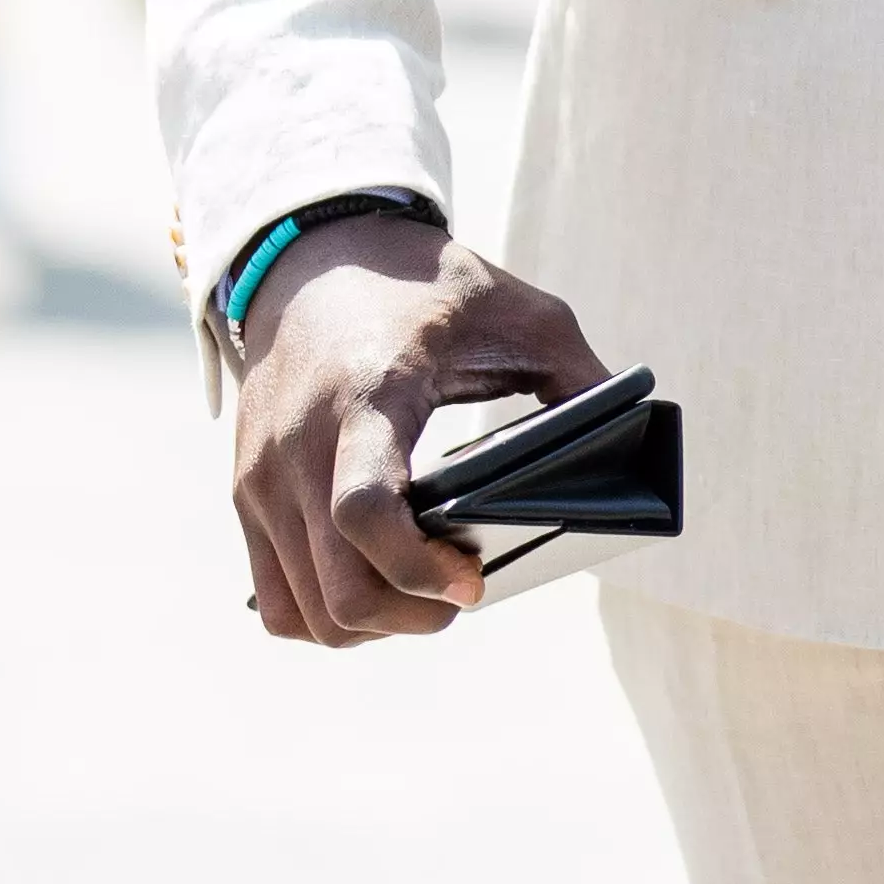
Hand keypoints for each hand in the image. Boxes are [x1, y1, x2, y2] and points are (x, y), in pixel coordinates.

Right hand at [225, 211, 611, 644]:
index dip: (421, 570)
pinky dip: (328, 617)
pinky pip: (278, 602)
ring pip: (307, 613)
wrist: (315, 257)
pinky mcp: (245, 496)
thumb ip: (581, 378)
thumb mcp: (522, 313)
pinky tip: (378, 589)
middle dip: (414, 617)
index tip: (475, 580)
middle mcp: (298, 446)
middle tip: (464, 594)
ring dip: (375, 626)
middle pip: (339, 590)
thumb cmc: (428, 288)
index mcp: (367, 396)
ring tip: (426, 597)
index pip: (366, 511)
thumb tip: (638, 445)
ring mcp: (260, 477)